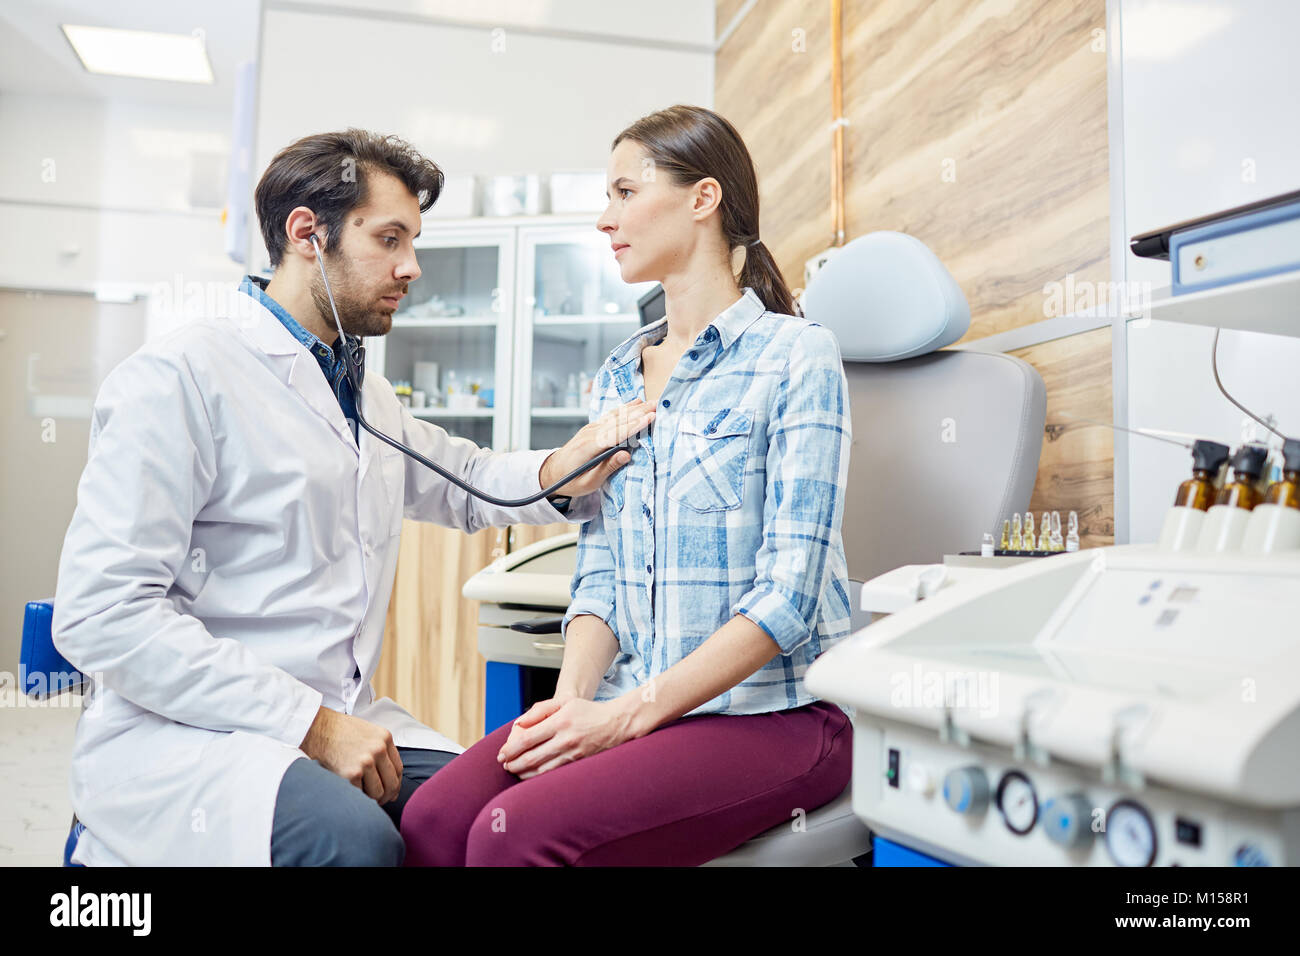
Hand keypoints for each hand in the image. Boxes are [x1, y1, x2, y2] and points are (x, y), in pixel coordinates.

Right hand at [300, 706, 403, 803]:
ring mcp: (365, 762)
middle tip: (379, 800)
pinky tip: (350, 790)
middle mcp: (378, 750)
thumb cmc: (341, 732)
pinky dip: (356, 795)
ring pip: (378, 793)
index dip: (395, 784)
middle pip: (391, 783)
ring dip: (372, 799)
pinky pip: (360, 794)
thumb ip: (382, 755)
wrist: (317, 728)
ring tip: (363, 796)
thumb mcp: (368, 734)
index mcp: (385, 738)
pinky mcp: (351, 774)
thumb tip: (393, 791)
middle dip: (386, 796)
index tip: (390, 792)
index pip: (398, 769)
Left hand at [497, 696, 636, 777]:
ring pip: (541, 770)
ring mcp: (573, 754)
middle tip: (504, 765)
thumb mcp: (564, 702)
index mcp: (560, 721)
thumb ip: (539, 710)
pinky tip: (531, 776)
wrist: (616, 724)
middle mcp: (566, 739)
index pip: (528, 738)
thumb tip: (519, 724)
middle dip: (513, 763)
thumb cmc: (587, 711)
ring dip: (523, 773)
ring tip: (514, 771)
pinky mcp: (579, 764)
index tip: (501, 754)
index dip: (511, 748)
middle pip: (532, 757)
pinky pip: (554, 774)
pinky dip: (539, 777)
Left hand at [538, 400, 653, 498]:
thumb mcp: (589, 482)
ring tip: (650, 402)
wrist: (552, 472)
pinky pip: (610, 416)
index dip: (635, 425)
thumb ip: (607, 468)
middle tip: (657, 404)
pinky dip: (623, 408)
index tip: (651, 417)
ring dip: (634, 408)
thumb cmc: (570, 481)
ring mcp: (590, 429)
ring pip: (615, 415)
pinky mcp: (592, 428)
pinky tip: (634, 403)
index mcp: (589, 447)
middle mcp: (590, 433)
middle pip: (618, 420)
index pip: (616, 433)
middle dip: (639, 412)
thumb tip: (626, 455)